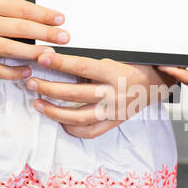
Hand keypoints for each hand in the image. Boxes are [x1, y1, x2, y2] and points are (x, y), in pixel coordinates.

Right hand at [0, 0, 66, 79]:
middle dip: (44, 33)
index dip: (42, 13)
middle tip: (65, 37)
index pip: (20, 7)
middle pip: (18, 28)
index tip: (60, 18)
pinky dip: (11, 72)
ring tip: (51, 55)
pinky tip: (26, 71)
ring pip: (8, 49)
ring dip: (32, 53)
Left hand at [28, 52, 171, 137]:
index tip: (42, 58)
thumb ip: (90, 60)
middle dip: (49, 88)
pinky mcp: (114, 123)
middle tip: (31, 82)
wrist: (156, 84)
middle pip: (75, 94)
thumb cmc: (134, 66)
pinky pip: (90, 131)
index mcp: (114, 73)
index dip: (60, 62)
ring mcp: (113, 112)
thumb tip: (59, 56)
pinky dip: (73, 129)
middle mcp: (114, 94)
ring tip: (37, 102)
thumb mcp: (116, 56)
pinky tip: (59, 121)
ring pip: (78, 116)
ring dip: (54, 110)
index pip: (81, 67)